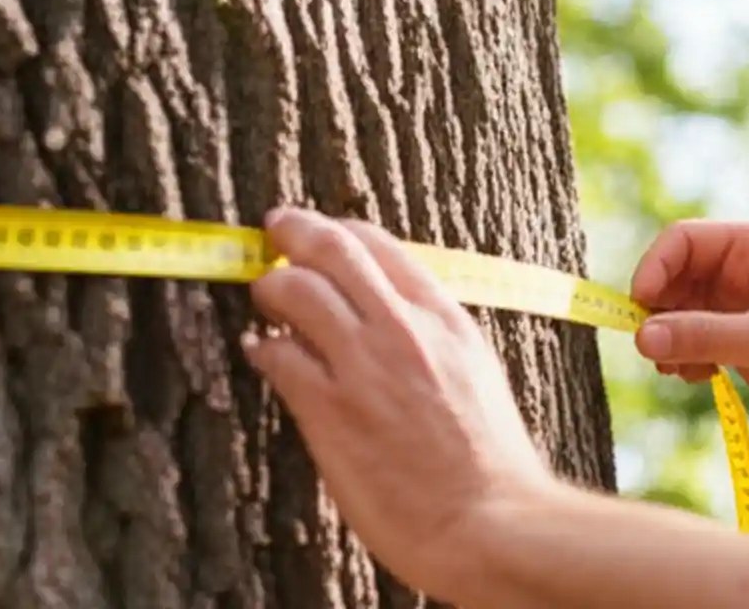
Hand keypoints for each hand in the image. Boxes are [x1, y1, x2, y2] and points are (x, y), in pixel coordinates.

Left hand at [241, 207, 552, 599]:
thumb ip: (434, 338)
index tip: (318, 232)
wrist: (487, 521)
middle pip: (332, 249)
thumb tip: (393, 318)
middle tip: (274, 228)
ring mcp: (363, 366)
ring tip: (264, 298)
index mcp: (444, 318)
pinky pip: (277, 355)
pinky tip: (258, 351)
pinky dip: (262, 346)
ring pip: (296, 290)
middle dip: (294, 230)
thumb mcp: (476, 373)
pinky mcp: (329, 409)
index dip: (337, 229)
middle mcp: (402, 329)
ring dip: (271, 287)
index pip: (379, 245)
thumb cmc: (489, 462)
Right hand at [631, 219, 748, 437]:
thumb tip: (642, 338)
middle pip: (673, 275)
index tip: (639, 308)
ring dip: (668, 338)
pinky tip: (698, 377)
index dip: (653, 269)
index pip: (682, 240)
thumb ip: (704, 337)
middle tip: (653, 348)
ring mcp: (739, 304)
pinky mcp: (738, 337)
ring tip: (678, 369)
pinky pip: (691, 336)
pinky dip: (682, 356)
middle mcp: (743, 268)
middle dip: (658, 311)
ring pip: (677, 309)